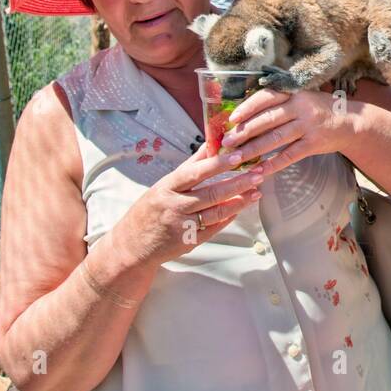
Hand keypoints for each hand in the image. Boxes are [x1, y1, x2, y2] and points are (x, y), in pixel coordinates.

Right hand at [109, 143, 267, 267]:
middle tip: (259, 174)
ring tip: (257, 191)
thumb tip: (211, 143)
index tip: (238, 156)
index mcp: (167, 188)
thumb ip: (189, 166)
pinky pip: (215, 228)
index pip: (195, 174)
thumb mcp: (164, 184)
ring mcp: (183, 226)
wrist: (132, 246)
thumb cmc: (151, 209)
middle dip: (238, 183)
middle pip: (211, 194)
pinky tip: (241, 207)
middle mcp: (175, 206)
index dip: (217, 165)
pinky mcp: (190, 242)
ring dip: (240, 201)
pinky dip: (229, 217)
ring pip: (217, 212)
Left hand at [222, 85, 353, 174]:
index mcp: (295, 93)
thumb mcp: (303, 98)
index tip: (230, 120)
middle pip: (268, 120)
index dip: (247, 108)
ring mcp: (309, 126)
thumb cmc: (321, 110)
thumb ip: (281, 103)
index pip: (266, 98)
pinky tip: (259, 171)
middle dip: (244, 132)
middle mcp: (302, 107)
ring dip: (253, 150)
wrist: (352, 122)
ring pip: (275, 138)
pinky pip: (289, 155)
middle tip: (226, 143)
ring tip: (236, 158)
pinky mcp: (315, 143)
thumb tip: (247, 115)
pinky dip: (273, 164)